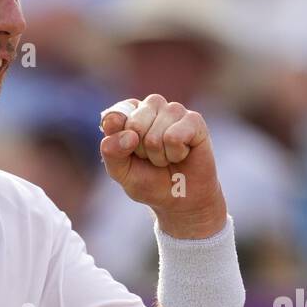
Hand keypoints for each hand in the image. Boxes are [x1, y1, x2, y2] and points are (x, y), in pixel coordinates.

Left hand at [99, 94, 226, 237]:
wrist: (179, 199)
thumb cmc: (148, 181)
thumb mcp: (121, 171)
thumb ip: (111, 152)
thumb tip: (129, 135)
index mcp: (130, 113)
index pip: (114, 116)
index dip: (120, 141)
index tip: (130, 153)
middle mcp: (152, 106)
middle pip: (135, 124)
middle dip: (141, 151)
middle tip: (151, 158)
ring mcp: (174, 110)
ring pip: (156, 134)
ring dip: (159, 155)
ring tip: (167, 157)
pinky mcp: (194, 120)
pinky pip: (175, 137)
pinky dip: (175, 154)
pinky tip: (181, 154)